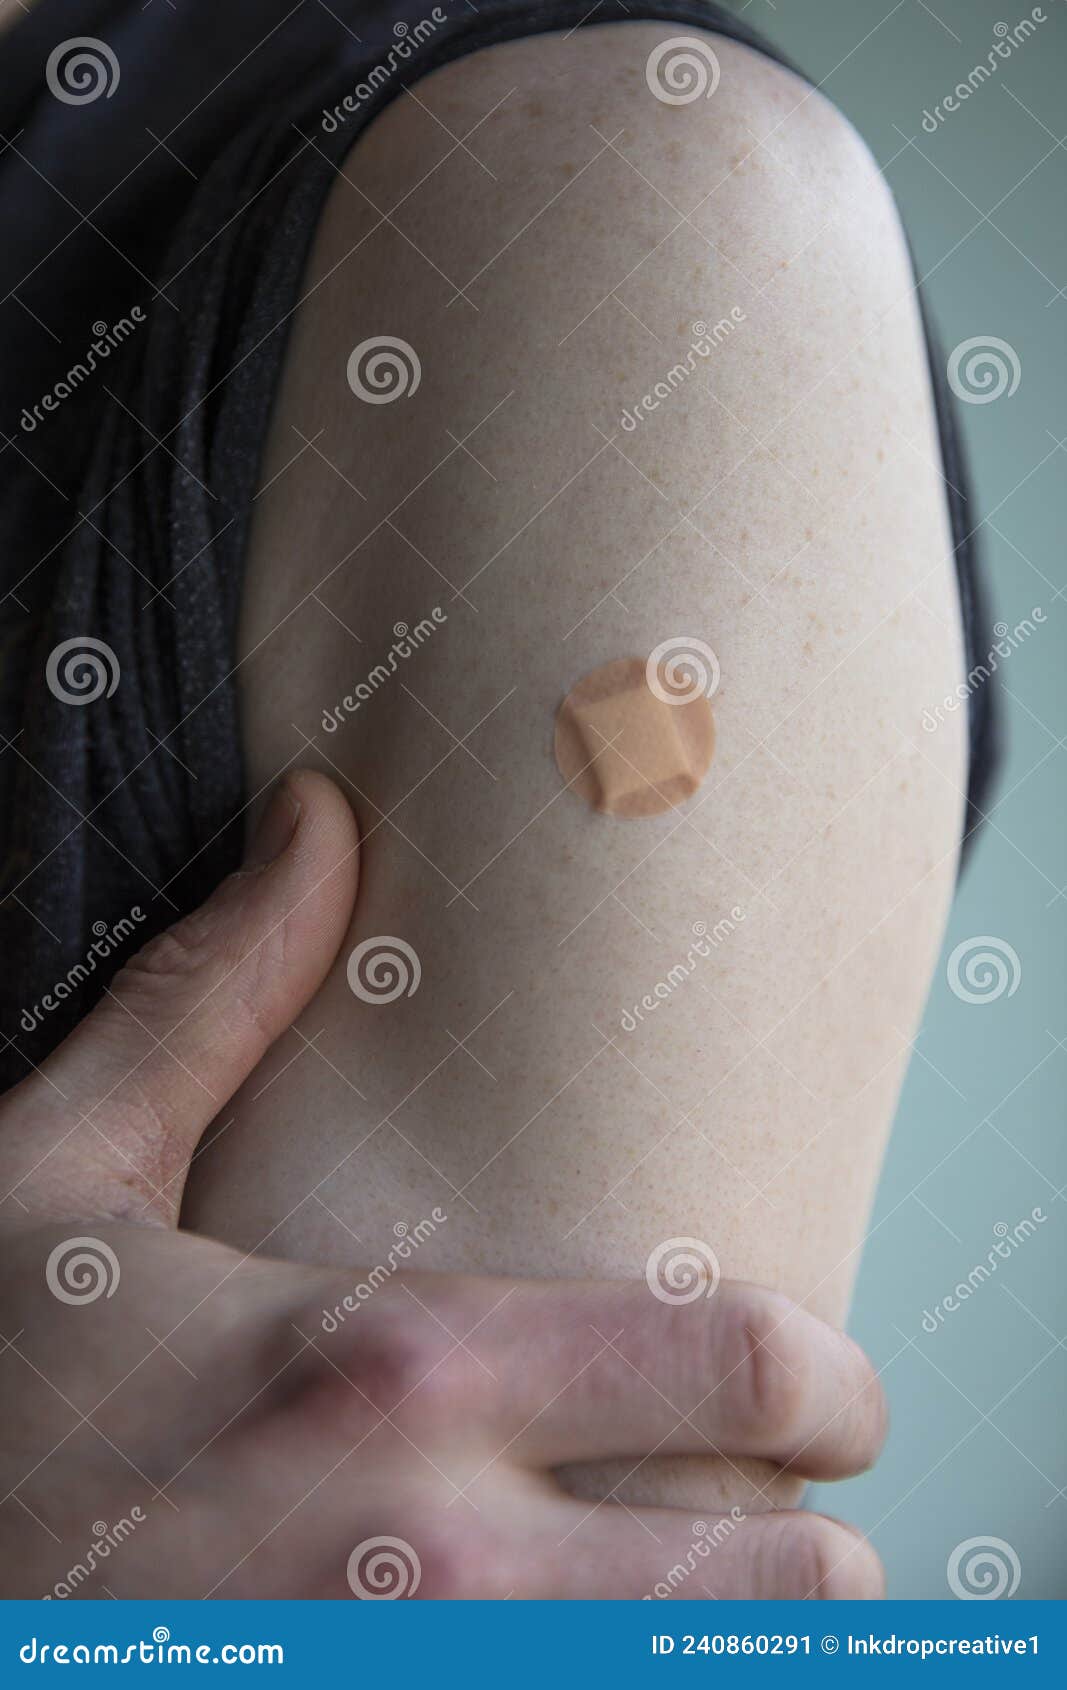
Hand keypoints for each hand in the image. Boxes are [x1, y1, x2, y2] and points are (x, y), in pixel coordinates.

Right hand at [0, 772, 885, 1598]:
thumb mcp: (65, 1171)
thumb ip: (217, 998)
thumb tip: (315, 824)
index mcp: (384, 1362)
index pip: (729, 1361)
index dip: (830, 1376)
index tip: (837, 1385)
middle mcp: (426, 1557)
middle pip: (766, 1574)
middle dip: (821, 1550)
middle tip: (811, 1513)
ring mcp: (405, 1689)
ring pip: (694, 1683)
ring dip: (742, 1642)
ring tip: (730, 1598)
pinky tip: (591, 1649)